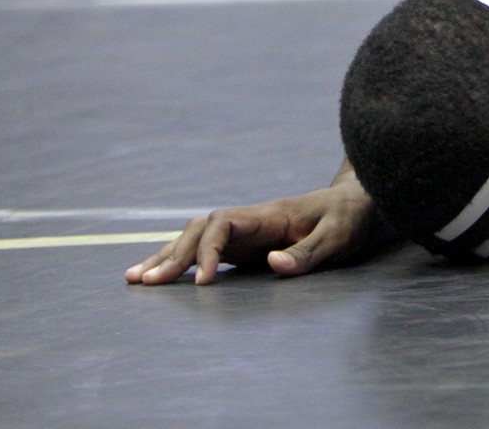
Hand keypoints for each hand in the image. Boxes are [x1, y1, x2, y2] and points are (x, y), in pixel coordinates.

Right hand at [124, 182, 378, 285]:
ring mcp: (244, 231)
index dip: (208, 251)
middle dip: (173, 255)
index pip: (224, 225)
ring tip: (134, 279)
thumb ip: (307, 252)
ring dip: (167, 256)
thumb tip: (273, 264)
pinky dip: (180, 261)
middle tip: (147, 283)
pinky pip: (205, 250)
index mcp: (268, 214)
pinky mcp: (245, 245)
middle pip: (200, 229)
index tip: (202, 281)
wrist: (353, 204)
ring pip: (196, 238)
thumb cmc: (347, 220)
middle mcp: (249, 220)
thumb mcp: (336, 237)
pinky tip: (157, 275)